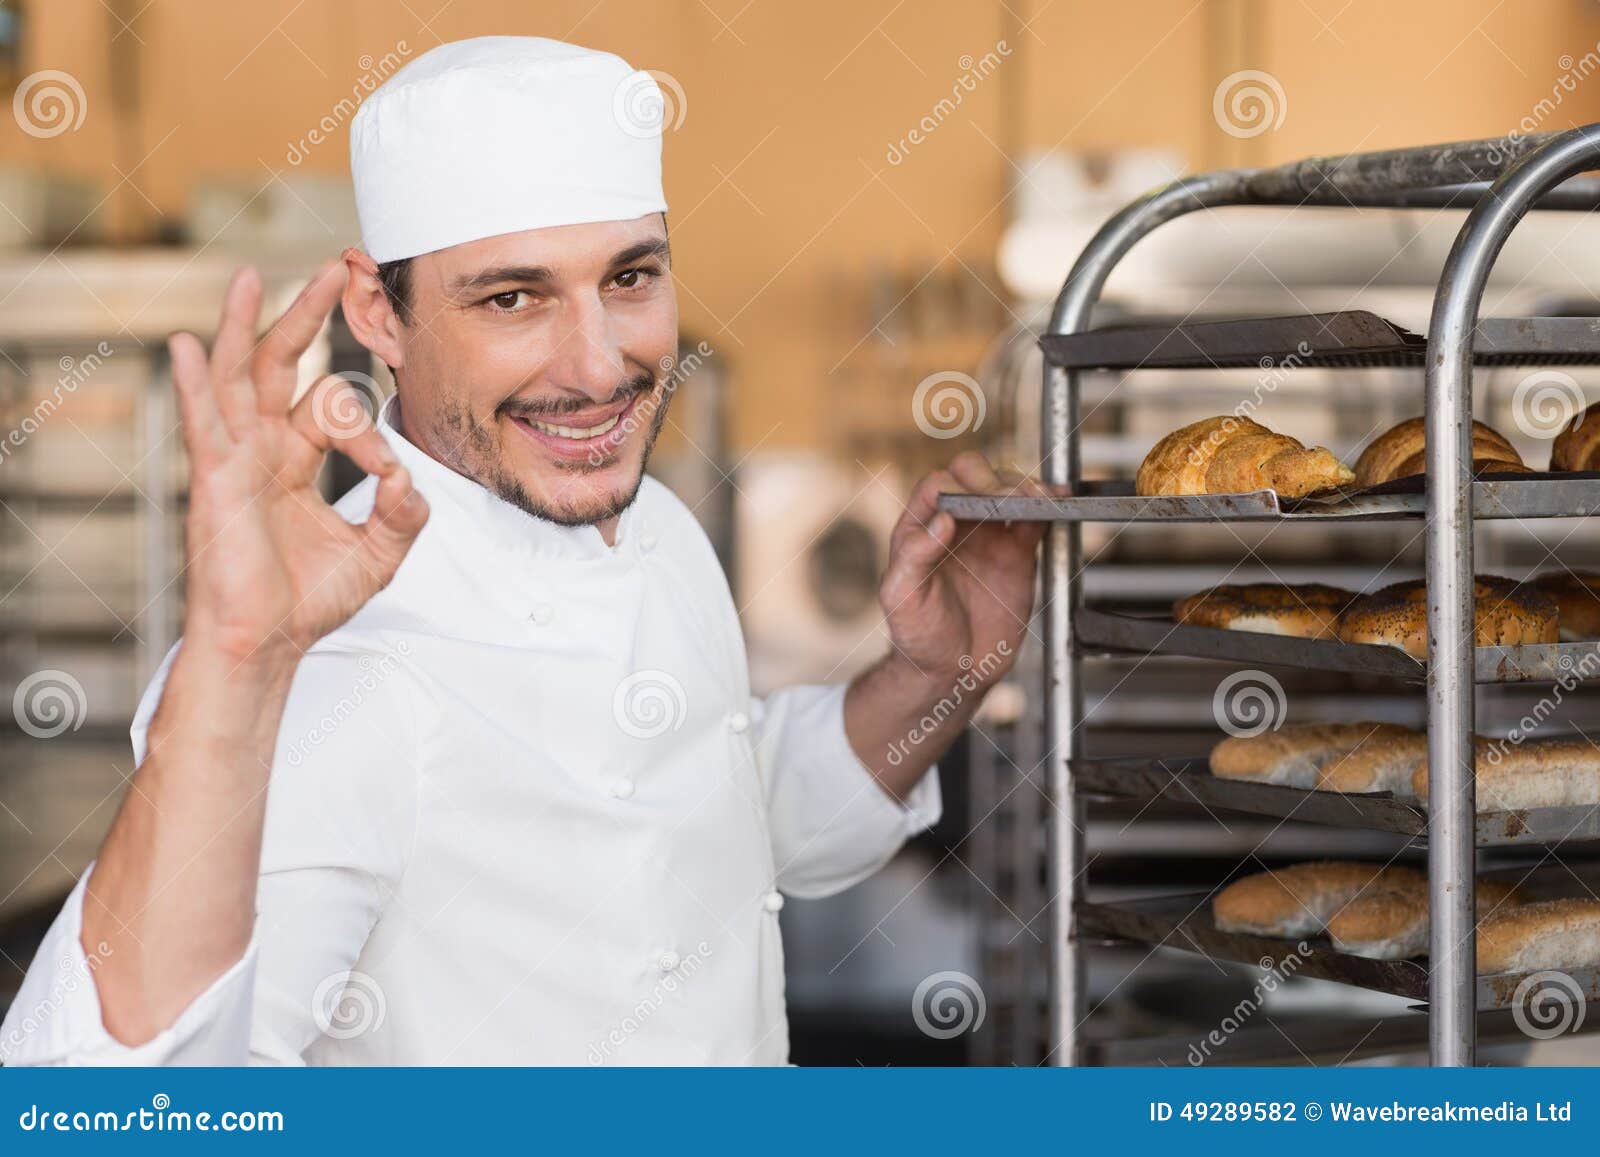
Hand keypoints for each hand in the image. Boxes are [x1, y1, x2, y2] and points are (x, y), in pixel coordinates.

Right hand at [169, 263, 428, 664]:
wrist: (268, 642)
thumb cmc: (309, 600)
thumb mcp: (378, 552)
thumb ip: (403, 512)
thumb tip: (409, 477)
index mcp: (295, 459)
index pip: (336, 412)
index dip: (370, 433)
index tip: (389, 478)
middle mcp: (262, 449)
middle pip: (284, 367)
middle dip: (306, 317)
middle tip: (332, 271)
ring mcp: (235, 459)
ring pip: (239, 377)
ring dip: (247, 326)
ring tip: (251, 277)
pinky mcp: (215, 480)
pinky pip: (203, 424)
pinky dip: (194, 384)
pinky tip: (185, 345)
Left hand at [878, 451, 1054, 688]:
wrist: (954, 673)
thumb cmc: (917, 637)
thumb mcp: (902, 598)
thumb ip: (914, 557)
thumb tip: (941, 519)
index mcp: (919, 528)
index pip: (940, 485)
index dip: (961, 485)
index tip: (981, 501)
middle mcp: (954, 524)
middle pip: (977, 476)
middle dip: (998, 481)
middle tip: (1015, 501)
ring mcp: (988, 536)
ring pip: (1008, 491)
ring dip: (1026, 488)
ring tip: (1042, 499)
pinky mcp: (1018, 553)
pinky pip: (1034, 521)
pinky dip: (1048, 509)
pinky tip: (1059, 504)